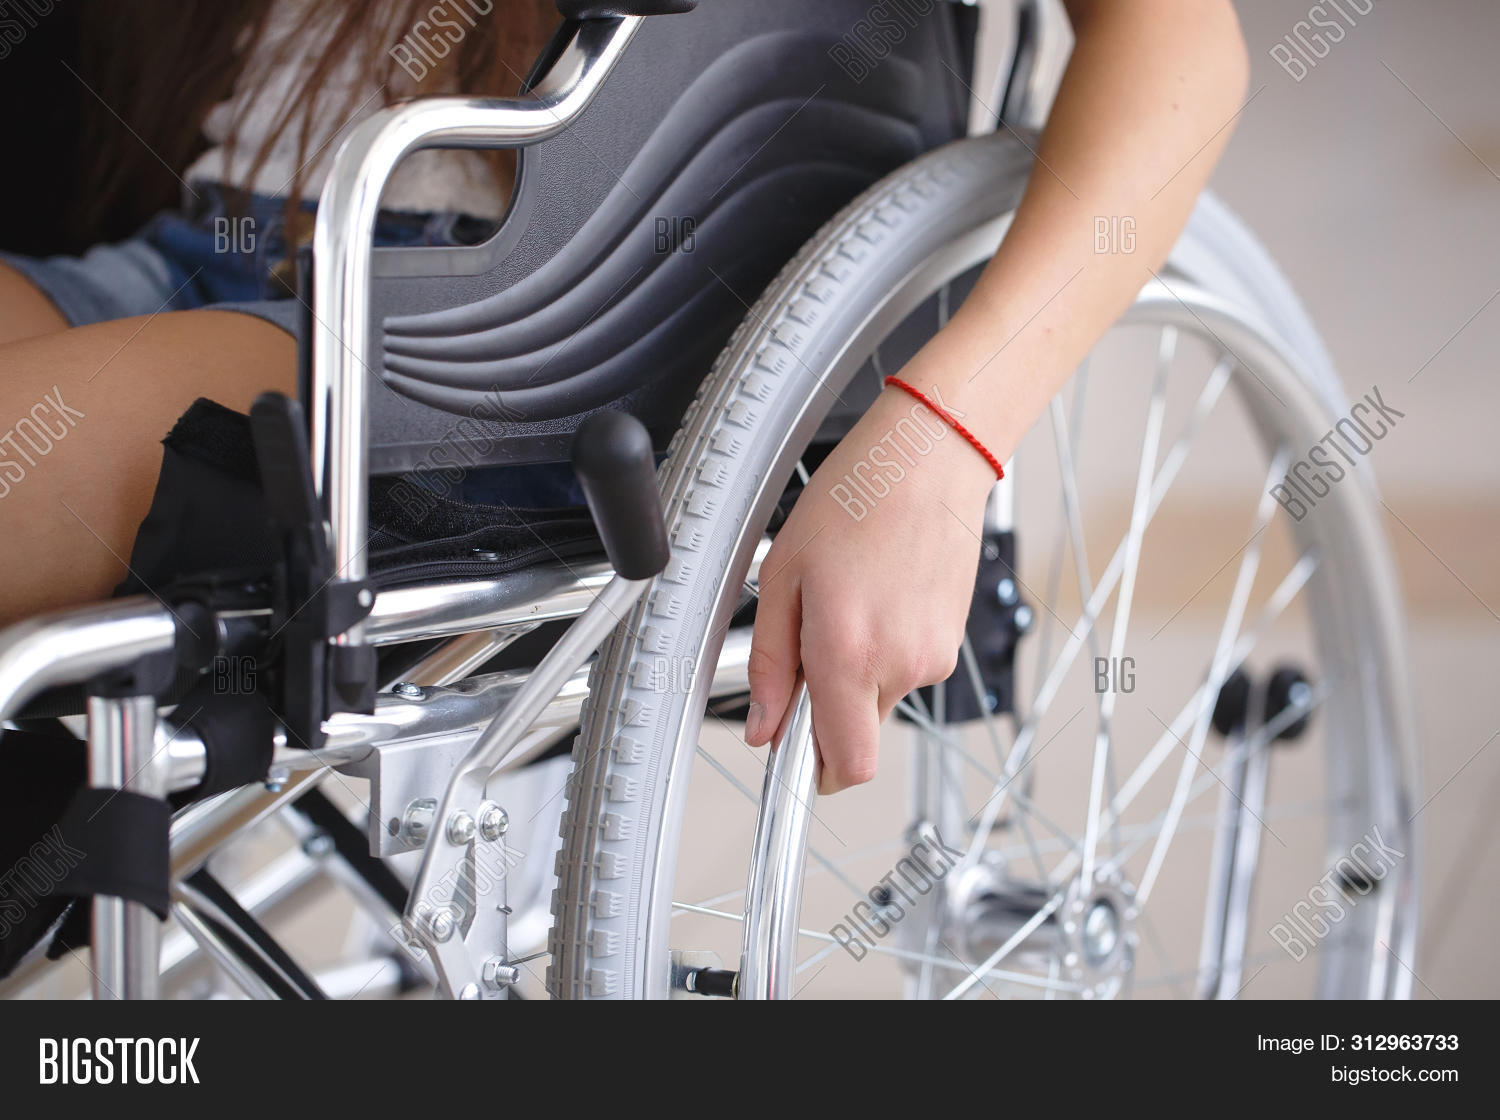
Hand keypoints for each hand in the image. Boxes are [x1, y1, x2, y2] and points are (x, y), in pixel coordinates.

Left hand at [744, 384, 997, 793]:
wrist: (928, 461)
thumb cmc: (855, 500)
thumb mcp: (782, 576)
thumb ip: (771, 663)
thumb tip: (763, 726)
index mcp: (849, 654)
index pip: (845, 765)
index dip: (815, 772)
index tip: (792, 755)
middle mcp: (899, 665)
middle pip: (856, 733)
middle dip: (827, 706)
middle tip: (809, 639)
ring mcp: (933, 656)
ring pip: (879, 699)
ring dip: (855, 671)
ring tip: (846, 600)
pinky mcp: (952, 642)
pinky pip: (905, 668)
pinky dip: (883, 648)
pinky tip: (875, 594)